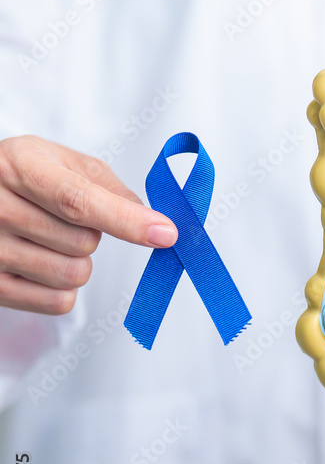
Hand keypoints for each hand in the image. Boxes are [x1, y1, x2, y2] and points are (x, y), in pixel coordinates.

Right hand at [0, 135, 176, 314]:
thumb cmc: (23, 175)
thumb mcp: (60, 161)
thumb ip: (105, 184)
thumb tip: (148, 217)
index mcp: (19, 166)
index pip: (77, 201)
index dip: (126, 219)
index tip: (165, 232)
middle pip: (83, 242)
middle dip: (91, 232)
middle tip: (61, 218)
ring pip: (74, 275)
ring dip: (77, 260)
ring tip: (48, 238)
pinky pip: (58, 302)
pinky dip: (63, 287)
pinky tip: (41, 263)